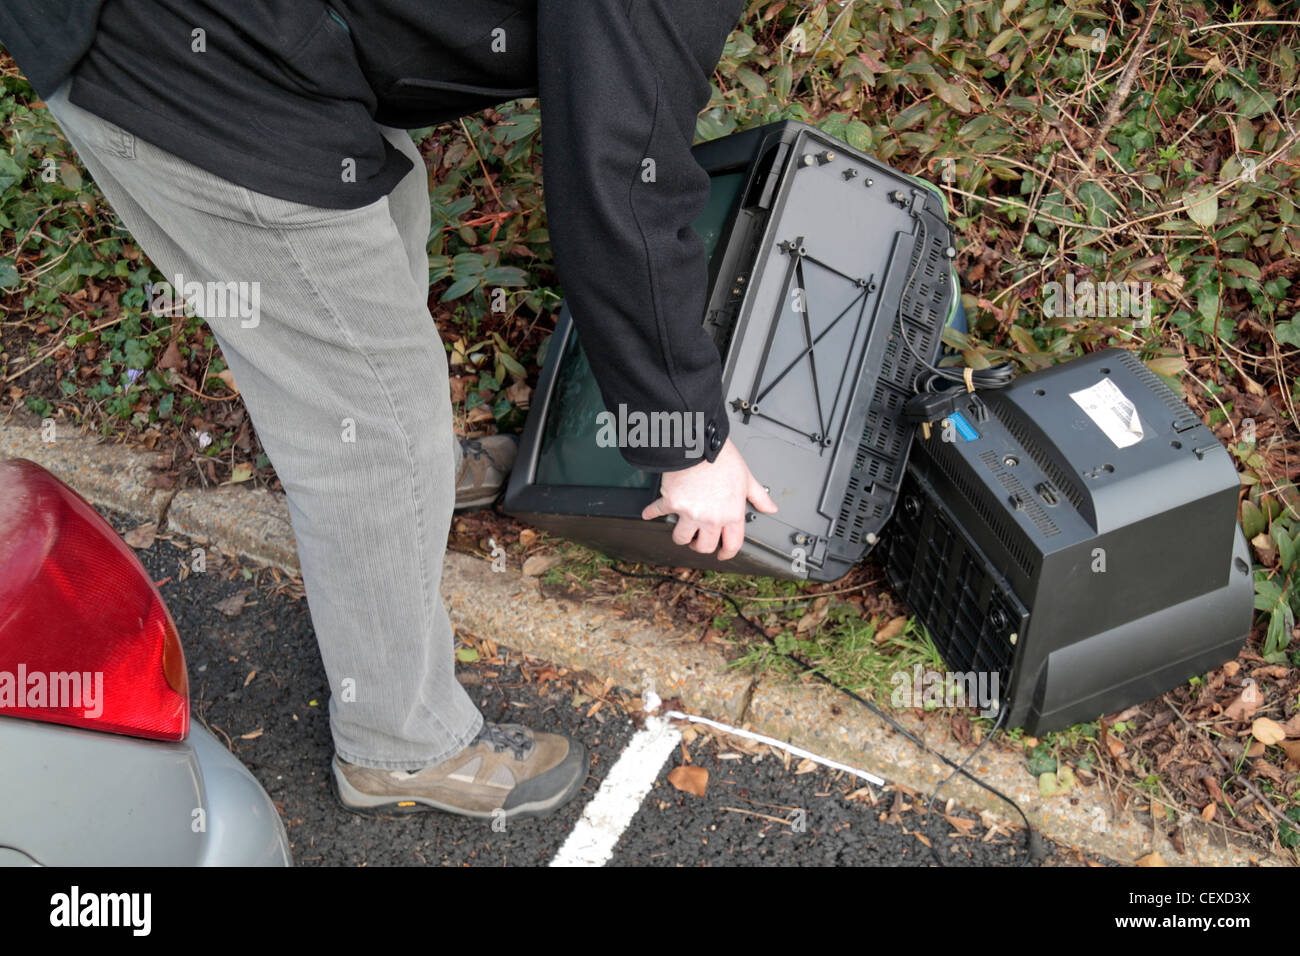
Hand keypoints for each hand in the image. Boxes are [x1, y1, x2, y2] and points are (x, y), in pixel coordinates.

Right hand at [640, 438, 777, 559]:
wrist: (699, 443)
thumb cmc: (723, 458)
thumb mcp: (747, 477)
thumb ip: (759, 496)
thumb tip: (771, 507)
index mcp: (731, 514)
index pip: (731, 544)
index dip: (726, 553)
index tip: (722, 554)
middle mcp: (710, 518)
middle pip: (704, 546)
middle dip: (701, 545)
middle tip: (698, 539)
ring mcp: (689, 513)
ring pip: (681, 537)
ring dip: (680, 534)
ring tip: (681, 526)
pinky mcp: (671, 503)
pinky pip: (657, 513)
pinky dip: (651, 513)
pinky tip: (649, 514)